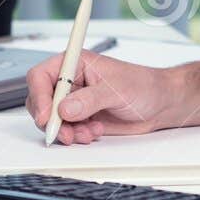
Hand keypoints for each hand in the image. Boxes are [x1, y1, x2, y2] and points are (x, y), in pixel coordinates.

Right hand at [25, 50, 176, 144]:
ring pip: (52, 119)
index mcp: (75, 63)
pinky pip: (65, 130)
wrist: (159, 104)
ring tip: (87, 133)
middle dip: (51, 120)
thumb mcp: (116, 90)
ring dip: (65, 131)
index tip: (47, 116)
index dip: (39, 96)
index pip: (41, 76)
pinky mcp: (81, 118)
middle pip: (41, 101)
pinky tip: (94, 132)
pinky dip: (76, 136)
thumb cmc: (143, 86)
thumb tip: (65, 108)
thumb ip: (90, 99)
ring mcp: (74, 101)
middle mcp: (71, 81)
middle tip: (65, 133)